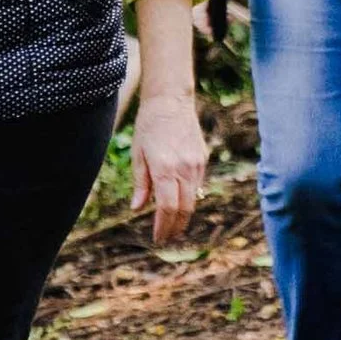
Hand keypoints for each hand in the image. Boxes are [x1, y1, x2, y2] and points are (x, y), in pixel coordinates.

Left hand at [128, 87, 208, 244]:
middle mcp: (184, 168)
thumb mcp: (138, 155)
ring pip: (193, 198)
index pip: (167, 207)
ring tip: (172, 225)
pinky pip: (197, 184)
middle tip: (166, 238)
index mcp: (165, 168)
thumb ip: (141, 184)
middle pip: (184, 208)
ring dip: (183, 214)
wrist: (171, 100)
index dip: (163, 226)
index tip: (158, 239)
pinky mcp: (203, 158)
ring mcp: (197, 163)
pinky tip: (179, 201)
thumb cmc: (149, 126)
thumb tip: (137, 209)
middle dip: (175, 227)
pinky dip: (188, 196)